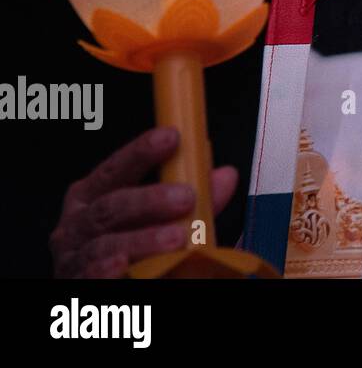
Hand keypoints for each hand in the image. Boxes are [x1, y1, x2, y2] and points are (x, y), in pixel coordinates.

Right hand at [50, 126, 239, 277]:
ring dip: (143, 239)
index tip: (172, 137)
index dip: (141, 152)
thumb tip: (225, 176)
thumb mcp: (158, 216)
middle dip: (149, 199)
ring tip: (177, 237)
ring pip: (106, 244)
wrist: (108, 283)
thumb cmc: (130, 246)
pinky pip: (93, 277)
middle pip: (111, 206)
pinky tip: (125, 264)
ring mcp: (76, 257)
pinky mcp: (78, 285)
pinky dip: (109, 271)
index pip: (116, 168)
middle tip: (185, 197)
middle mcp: (80, 224)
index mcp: (94, 197)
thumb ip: (194, 199)